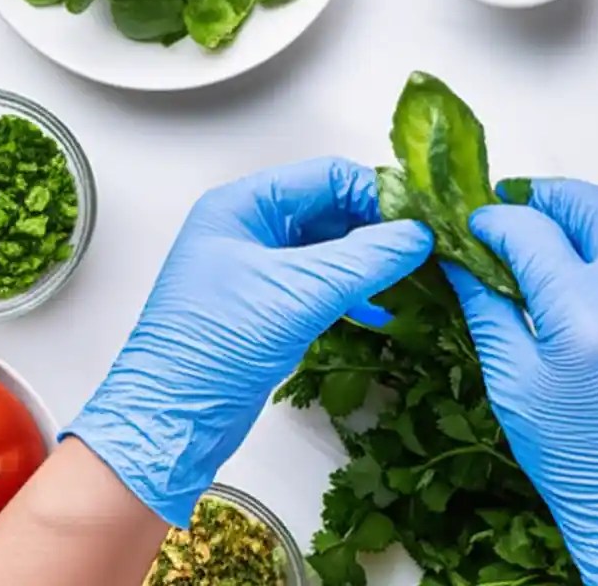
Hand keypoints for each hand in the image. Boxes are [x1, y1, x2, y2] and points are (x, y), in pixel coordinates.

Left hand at [63, 158, 433, 525]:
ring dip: (367, 262)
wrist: (173, 420)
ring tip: (410, 277)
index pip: (327, 177)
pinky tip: (379, 308)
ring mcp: (256, 270)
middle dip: (377, 229)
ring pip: (328, 249)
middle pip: (330, 210)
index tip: (418, 219)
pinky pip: (320, 284)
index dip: (376, 194)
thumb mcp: (299, 293)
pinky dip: (351, 291)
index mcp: (242, 207)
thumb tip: (415, 235)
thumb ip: (365, 259)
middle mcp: (247, 230)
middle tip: (423, 247)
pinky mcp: (266, 307)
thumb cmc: (208, 350)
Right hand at [444, 179, 597, 585]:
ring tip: (548, 219)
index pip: (532, 233)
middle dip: (544, 196)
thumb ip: (486, 305)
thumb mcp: (510, 379)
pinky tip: (586, 248)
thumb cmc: (568, 453)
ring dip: (587, 205)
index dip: (493, 220)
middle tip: (507, 207)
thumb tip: (460, 255)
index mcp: (584, 316)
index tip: (468, 225)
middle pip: (592, 206)